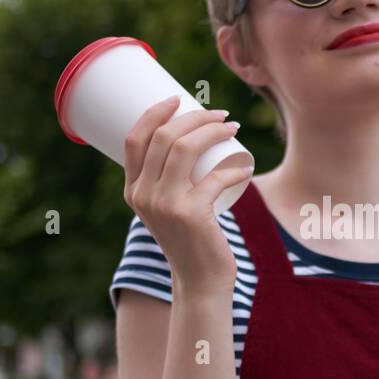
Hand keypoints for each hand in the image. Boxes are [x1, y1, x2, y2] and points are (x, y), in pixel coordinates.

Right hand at [123, 95, 251, 294]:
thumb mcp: (168, 209)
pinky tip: (246, 167)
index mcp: (132, 190)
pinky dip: (234, 169)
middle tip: (220, 115)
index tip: (178, 98)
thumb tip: (190, 141)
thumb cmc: (190, 238)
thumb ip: (168, 182)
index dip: (154, 112)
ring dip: (213, 130)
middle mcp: (143, 195)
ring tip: (233, 128)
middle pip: (164, 137)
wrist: (199, 280)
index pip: (134, 139)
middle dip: (194, 116)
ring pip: (184, 148)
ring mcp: (165, 204)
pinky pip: (215, 177)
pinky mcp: (191, 214)